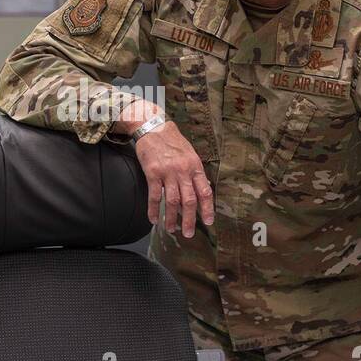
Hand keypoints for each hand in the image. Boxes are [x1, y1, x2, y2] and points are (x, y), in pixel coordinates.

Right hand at [134, 121, 214, 237]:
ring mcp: (168, 172)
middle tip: (188, 233)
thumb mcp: (189, 153)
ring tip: (171, 229)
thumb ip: (195, 171)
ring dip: (171, 219)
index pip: (204, 192)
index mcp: (195, 166)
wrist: (152, 127)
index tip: (208, 222)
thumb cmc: (171, 140)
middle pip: (189, 201)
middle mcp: (183, 170)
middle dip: (189, 220)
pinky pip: (154, 196)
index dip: (207, 209)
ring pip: (172, 201)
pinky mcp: (152, 173)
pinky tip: (154, 219)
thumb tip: (201, 189)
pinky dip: (154, 210)